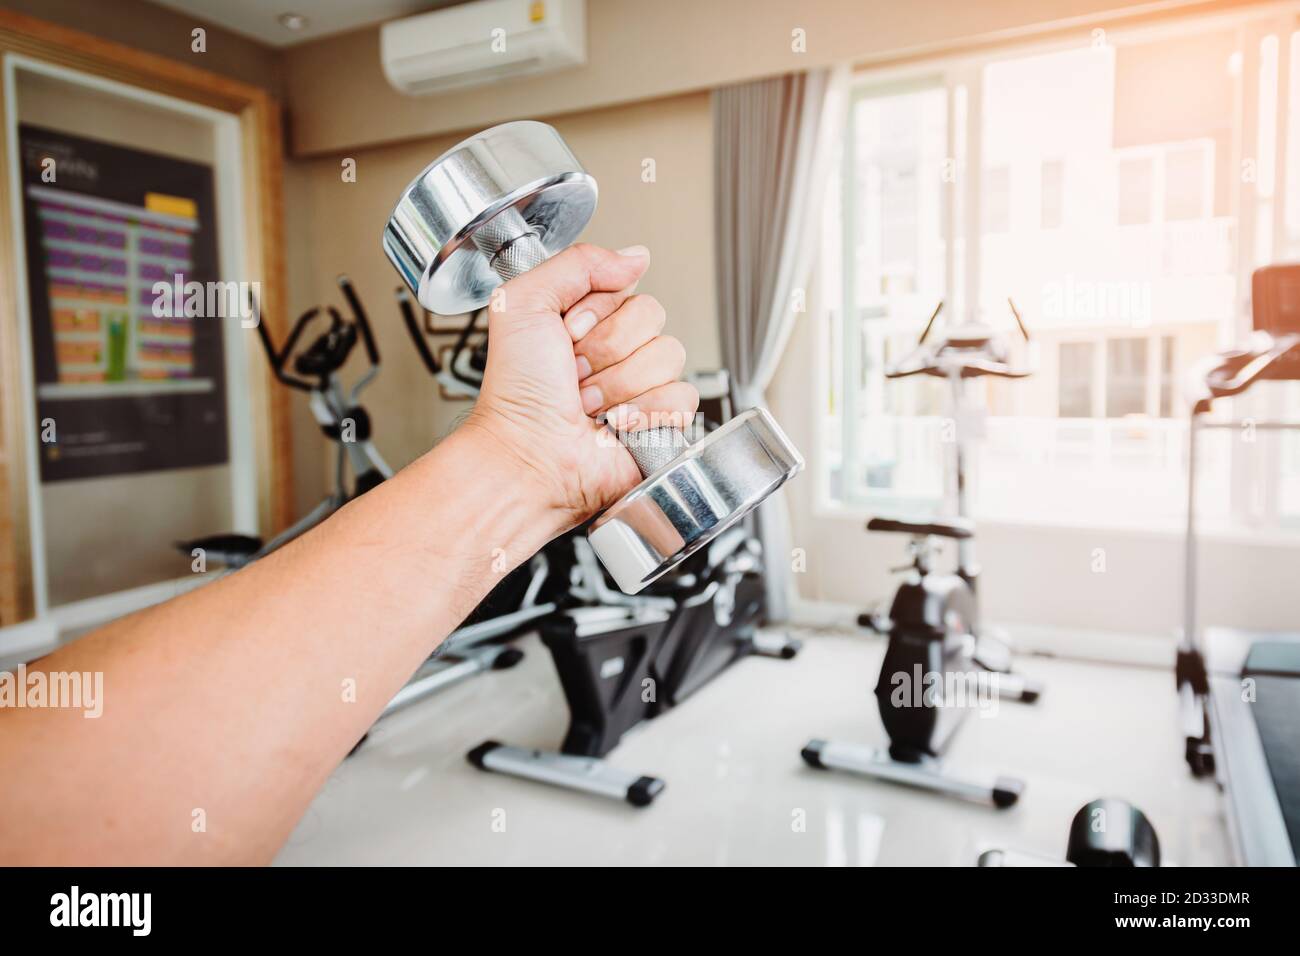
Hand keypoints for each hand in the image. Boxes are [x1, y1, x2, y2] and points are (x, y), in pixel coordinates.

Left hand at [464, 243, 697, 532]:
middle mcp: (616, 349)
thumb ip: (577, 263)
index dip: (595, 312)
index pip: (626, 286)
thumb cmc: (518, 391)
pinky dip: (645, 412)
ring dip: (619, 384)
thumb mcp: (525, 302)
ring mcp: (641, 384)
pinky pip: (683, 396)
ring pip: (668, 355)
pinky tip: (616, 424)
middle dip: (606, 349)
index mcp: (588, 318)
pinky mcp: (662, 421)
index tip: (566, 335)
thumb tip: (636, 257)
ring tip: (588, 405)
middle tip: (574, 374)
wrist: (529, 454)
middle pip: (651, 316)